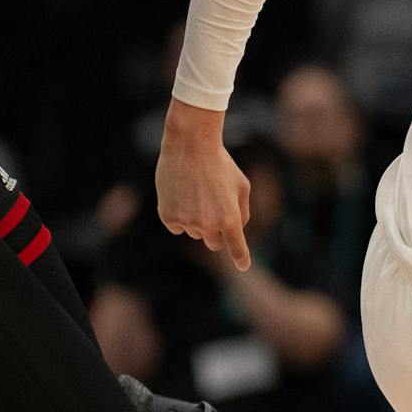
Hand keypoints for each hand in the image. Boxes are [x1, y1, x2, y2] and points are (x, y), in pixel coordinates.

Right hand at [155, 99, 252, 271]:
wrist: (190, 145)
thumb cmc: (219, 163)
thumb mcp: (241, 185)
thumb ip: (242, 211)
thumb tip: (236, 231)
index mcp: (231, 218)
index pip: (236, 248)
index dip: (240, 258)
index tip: (243, 266)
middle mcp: (209, 225)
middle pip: (214, 243)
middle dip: (215, 231)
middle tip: (211, 206)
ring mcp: (188, 222)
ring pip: (194, 232)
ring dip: (196, 219)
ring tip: (195, 191)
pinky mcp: (169, 217)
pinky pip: (176, 227)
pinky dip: (178, 215)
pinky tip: (180, 194)